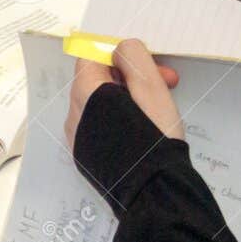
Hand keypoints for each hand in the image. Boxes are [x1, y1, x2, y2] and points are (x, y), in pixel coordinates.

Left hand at [65, 39, 183, 150]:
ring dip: (129, 99)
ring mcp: (77, 138)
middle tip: (166, 83)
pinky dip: (119, 122)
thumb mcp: (151, 86)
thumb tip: (118, 49)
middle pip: (98, 81)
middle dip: (132, 77)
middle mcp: (74, 114)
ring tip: (160, 109)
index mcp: (84, 93)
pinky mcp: (86, 157)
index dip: (122, 55)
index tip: (149, 65)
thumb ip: (132, 57)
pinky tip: (145, 131)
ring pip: (100, 105)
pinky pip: (99, 128)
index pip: (91, 57)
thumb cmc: (154, 137)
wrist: (155, 192)